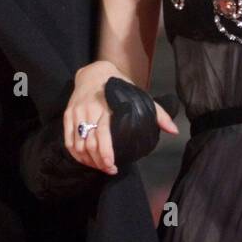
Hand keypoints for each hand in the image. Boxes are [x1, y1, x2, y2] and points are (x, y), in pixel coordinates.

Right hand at [63, 60, 178, 174]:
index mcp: (106, 107)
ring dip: (88, 160)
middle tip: (109, 169)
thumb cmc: (119, 86)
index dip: (106, 154)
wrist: (93, 71)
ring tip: (99, 166)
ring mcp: (76, 113)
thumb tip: (173, 131)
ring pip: (78, 145)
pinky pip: (68, 140)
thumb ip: (157, 113)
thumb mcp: (138, 95)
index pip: (103, 134)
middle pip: (90, 144)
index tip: (113, 166)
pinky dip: (75, 154)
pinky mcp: (68, 115)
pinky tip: (85, 160)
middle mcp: (89, 110)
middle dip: (99, 162)